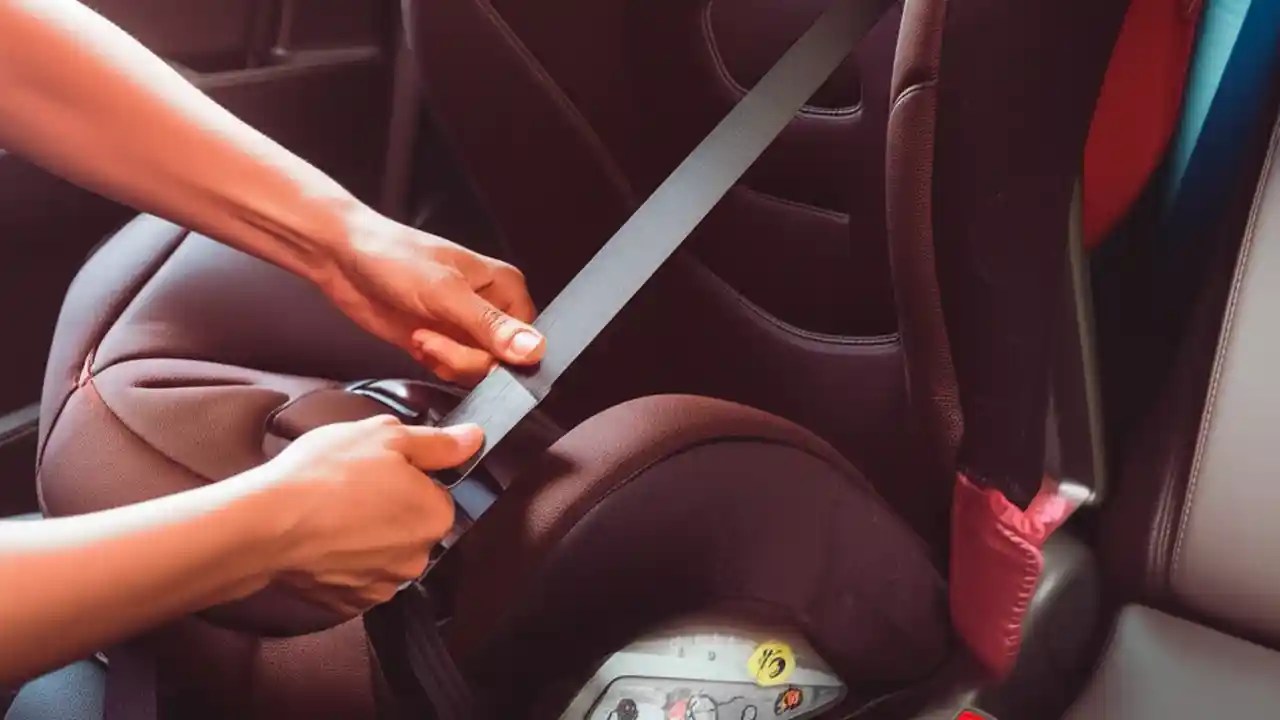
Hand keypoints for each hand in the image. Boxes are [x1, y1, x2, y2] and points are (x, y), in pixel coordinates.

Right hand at [259, 415, 480, 615]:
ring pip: (381, 554)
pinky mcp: (347, 603)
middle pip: (410, 527)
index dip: (407, 478)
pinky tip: (319, 540)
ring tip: (329, 513)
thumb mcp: (386, 435)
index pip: (435, 495)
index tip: (378, 470)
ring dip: (363, 538)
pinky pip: (353, 577)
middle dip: (386, 509)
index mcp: (435, 516)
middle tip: (350, 488)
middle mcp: (416, 558)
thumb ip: (437, 442)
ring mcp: (381, 585)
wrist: (266, 524)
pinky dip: (339, 562)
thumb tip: (473, 439)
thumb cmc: (326, 474)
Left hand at [318, 212, 545, 384]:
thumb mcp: (445, 293)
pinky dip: (434, 364)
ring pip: (477, 372)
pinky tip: (418, 341)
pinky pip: (453, 372)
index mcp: (506, 288)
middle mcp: (491, 309)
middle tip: (433, 336)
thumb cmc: (393, 257)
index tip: (465, 341)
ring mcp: (466, 328)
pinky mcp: (443, 343)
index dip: (497, 355)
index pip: (525, 343)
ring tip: (423, 334)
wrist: (344, 260)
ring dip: (446, 361)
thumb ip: (490, 326)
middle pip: (501, 363)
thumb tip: (534, 349)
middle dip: (464, 359)